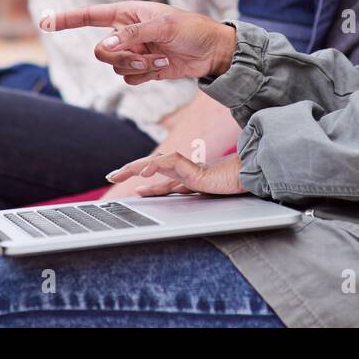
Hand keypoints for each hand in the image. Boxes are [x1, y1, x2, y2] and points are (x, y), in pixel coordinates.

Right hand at [42, 1, 236, 84]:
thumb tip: (105, 45)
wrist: (213, 52)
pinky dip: (145, 76)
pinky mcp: (142, 69)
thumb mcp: (165, 26)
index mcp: (127, 13)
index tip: (43, 22)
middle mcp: (125, 32)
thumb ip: (133, 35)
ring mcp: (132, 51)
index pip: (89, 15)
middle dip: (121, 58)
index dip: (65, 19)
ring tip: (162, 59)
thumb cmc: (192, 29)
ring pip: (114, 67)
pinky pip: (128, 79)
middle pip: (101, 51)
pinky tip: (163, 67)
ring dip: (137, 68)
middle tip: (146, 57)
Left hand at [105, 151, 244, 195]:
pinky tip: (144, 176)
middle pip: (151, 166)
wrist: (248, 179)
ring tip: (118, 174)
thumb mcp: (202, 191)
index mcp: (184, 175)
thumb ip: (187, 191)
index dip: (141, 177)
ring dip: (135, 168)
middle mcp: (183, 170)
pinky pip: (169, 164)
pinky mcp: (193, 170)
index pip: (157, 175)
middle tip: (111, 175)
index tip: (126, 183)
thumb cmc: (231, 183)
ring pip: (155, 163)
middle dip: (129, 170)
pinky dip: (155, 168)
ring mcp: (187, 168)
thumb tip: (169, 195)